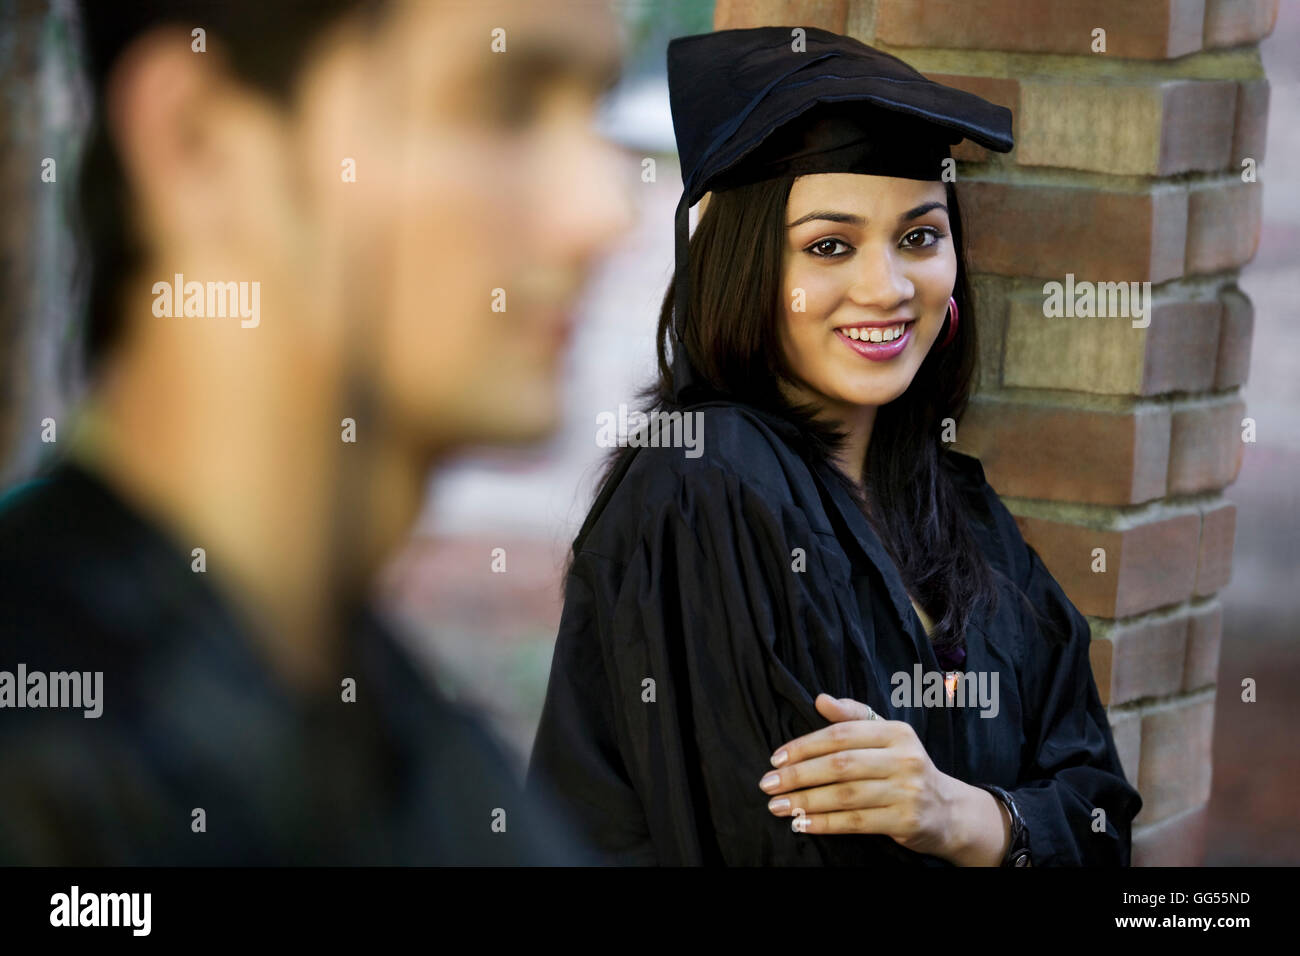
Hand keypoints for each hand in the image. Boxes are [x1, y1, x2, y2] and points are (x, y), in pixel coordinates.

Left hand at [758, 693, 1008, 864]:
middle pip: (841, 765)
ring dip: (805, 801)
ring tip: (777, 806)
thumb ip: (852, 717)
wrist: (948, 811)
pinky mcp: (905, 821)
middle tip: (768, 784)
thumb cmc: (905, 768)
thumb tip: (820, 699)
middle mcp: (904, 758)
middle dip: (799, 775)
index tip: (776, 758)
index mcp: (896, 732)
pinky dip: (824, 823)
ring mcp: (907, 791)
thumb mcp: (886, 736)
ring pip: (845, 795)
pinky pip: (855, 822)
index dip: (805, 746)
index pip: (842, 734)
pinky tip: (801, 824)